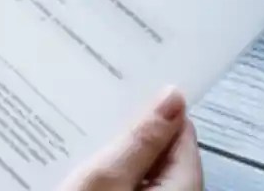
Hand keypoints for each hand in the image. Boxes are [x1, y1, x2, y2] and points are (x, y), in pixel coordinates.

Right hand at [59, 89, 203, 190]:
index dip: (154, 105)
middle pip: (162, 149)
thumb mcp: (108, 177)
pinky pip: (127, 183)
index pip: (182, 129)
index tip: (123, 83)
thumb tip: (173, 97)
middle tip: (93, 101)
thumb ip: (142, 139)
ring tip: (79, 125)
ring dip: (114, 148)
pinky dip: (108, 170)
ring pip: (141, 166)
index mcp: (184, 184)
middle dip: (129, 125)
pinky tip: (80, 161)